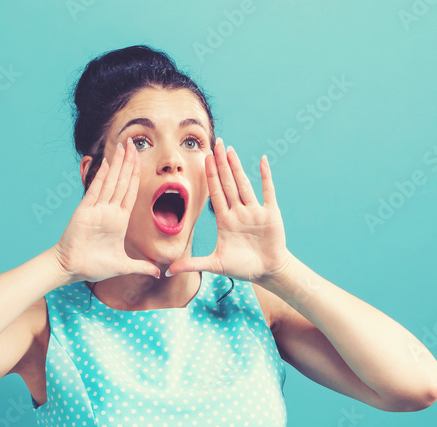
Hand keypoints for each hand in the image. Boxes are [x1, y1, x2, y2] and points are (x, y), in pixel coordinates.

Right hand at [52, 137, 161, 282]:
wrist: (72, 269)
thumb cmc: (94, 266)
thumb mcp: (123, 265)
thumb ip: (141, 267)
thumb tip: (158, 272)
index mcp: (119, 220)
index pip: (130, 192)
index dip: (136, 175)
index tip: (140, 158)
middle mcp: (109, 211)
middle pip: (122, 181)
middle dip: (129, 161)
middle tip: (133, 141)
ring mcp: (97, 209)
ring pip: (111, 182)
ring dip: (118, 163)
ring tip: (123, 145)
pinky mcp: (85, 211)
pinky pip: (95, 190)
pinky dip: (101, 176)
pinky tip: (107, 162)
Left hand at [167, 137, 291, 283]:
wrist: (268, 272)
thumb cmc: (243, 268)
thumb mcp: (215, 265)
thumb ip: (192, 264)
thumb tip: (166, 271)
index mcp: (225, 220)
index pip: (215, 193)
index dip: (210, 175)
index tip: (204, 158)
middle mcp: (239, 212)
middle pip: (228, 183)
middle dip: (221, 164)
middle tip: (216, 143)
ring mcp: (255, 211)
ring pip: (244, 184)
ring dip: (237, 167)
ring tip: (230, 150)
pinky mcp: (270, 214)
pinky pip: (267, 191)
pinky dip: (265, 176)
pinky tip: (262, 160)